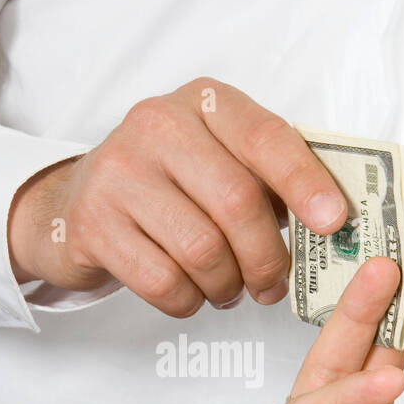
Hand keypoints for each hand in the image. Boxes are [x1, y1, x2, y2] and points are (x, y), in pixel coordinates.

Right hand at [7, 77, 347, 315]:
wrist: (68, 203)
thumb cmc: (165, 185)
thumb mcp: (216, 160)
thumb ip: (268, 178)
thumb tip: (333, 224)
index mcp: (203, 102)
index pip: (265, 137)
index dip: (306, 181)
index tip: (334, 221)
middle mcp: (156, 125)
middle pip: (237, 202)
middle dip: (267, 257)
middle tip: (273, 285)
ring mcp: (118, 172)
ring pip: (202, 249)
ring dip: (227, 285)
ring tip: (228, 290)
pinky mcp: (92, 224)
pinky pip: (163, 281)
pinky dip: (188, 301)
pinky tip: (190, 295)